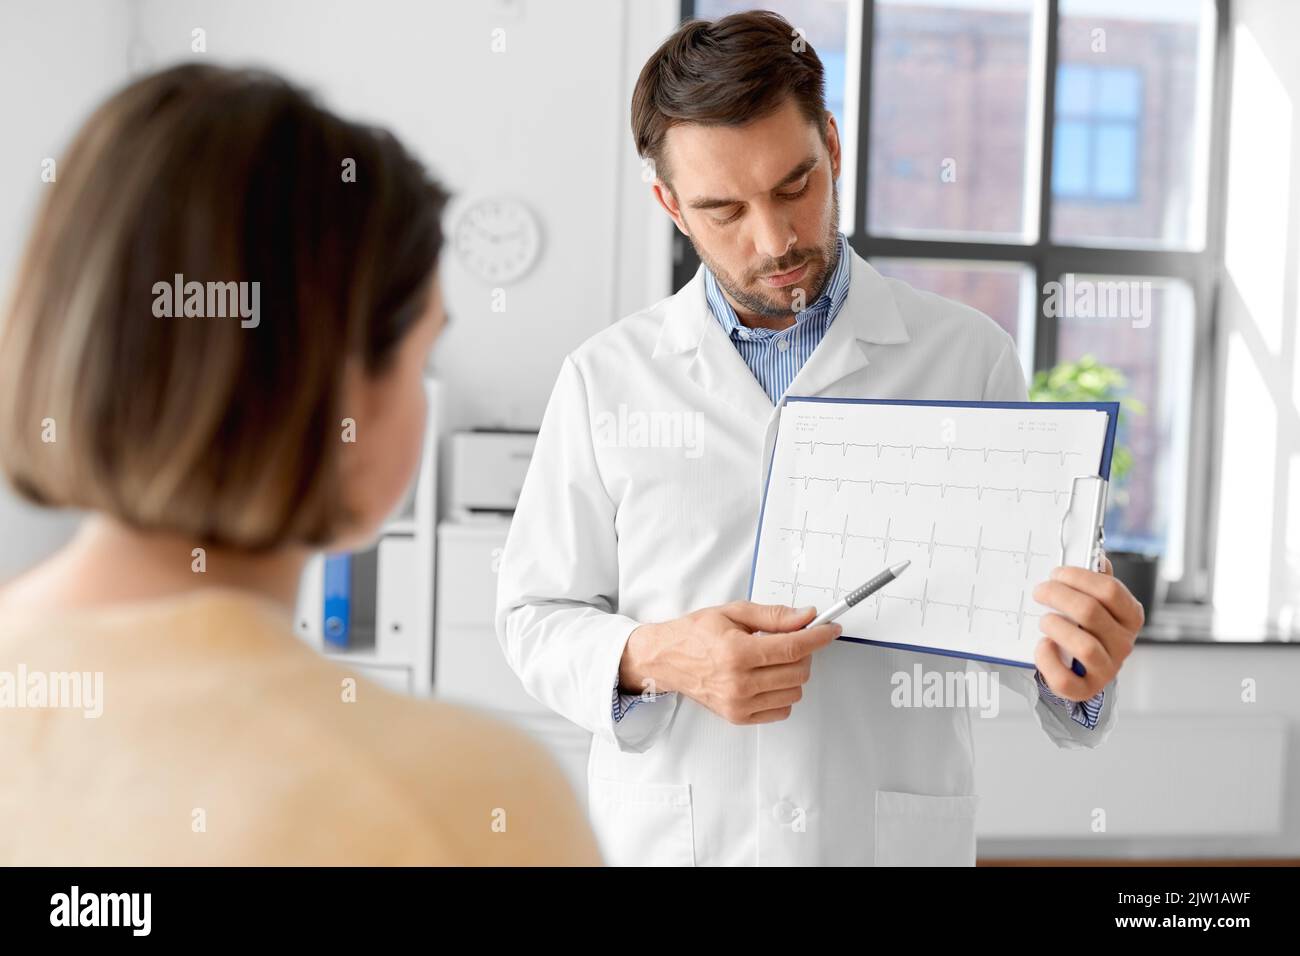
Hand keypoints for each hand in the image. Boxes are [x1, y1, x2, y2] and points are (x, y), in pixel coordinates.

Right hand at [620, 602, 841, 724]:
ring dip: (793, 673)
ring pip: (794, 691)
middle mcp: (738, 682)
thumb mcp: (733, 612)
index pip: (793, 648)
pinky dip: (782, 692)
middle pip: (799, 671)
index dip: (818, 637)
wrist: (666, 659)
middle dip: (804, 652)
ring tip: (772, 659)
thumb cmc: (695, 634)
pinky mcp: (738, 717)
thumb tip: (806, 617)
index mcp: (736, 652)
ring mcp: (738, 703)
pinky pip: (782, 709)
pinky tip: (766, 678)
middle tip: (792, 639)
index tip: (830, 630)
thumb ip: (774, 616)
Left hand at [1032, 555, 1144, 701]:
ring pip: (1084, 646)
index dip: (1079, 577)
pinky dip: (1048, 660)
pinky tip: (1043, 645)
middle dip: (1058, 595)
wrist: (1080, 666)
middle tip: (1040, 591)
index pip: (1110, 590)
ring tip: (1044, 620)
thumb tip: (1097, 557)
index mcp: (1130, 616)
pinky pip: (1065, 678)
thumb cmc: (1087, 626)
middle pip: (1091, 612)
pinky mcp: (1085, 689)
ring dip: (1056, 626)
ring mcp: (1107, 668)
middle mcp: (1123, 643)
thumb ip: (1098, 580)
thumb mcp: (1096, 601)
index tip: (1056, 573)